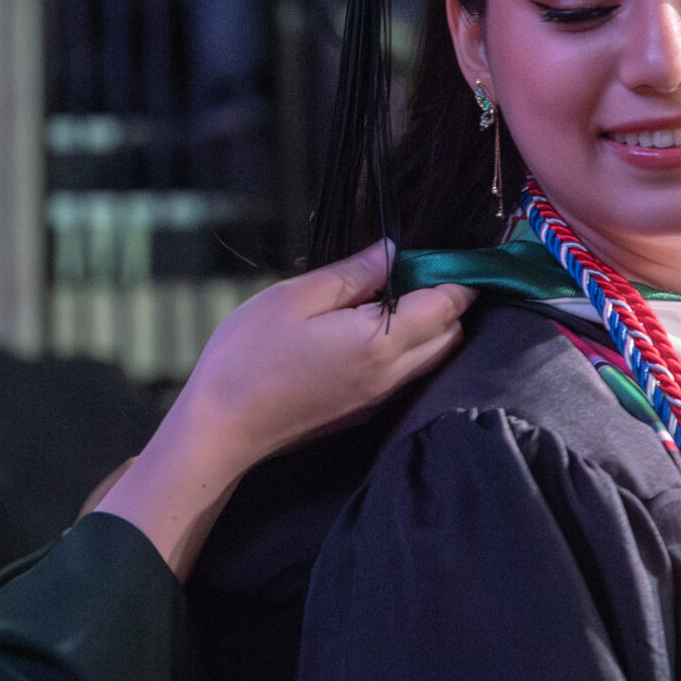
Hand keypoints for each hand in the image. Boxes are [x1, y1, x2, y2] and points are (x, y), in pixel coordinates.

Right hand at [98, 243, 472, 574]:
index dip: (458, 275)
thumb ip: (352, 274)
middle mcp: (391, 376)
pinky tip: (374, 329)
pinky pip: (408, 377)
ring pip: (433, 359)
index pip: (447, 306)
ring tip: (393, 296)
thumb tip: (393, 252)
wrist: (221, 429)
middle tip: (414, 269)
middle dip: (449, 300)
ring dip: (431, 326)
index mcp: (380, 342)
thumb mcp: (294, 298)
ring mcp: (379, 399)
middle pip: (451, 335)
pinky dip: (411, 349)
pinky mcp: (363, 413)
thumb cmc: (248, 358)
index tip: (447, 251)